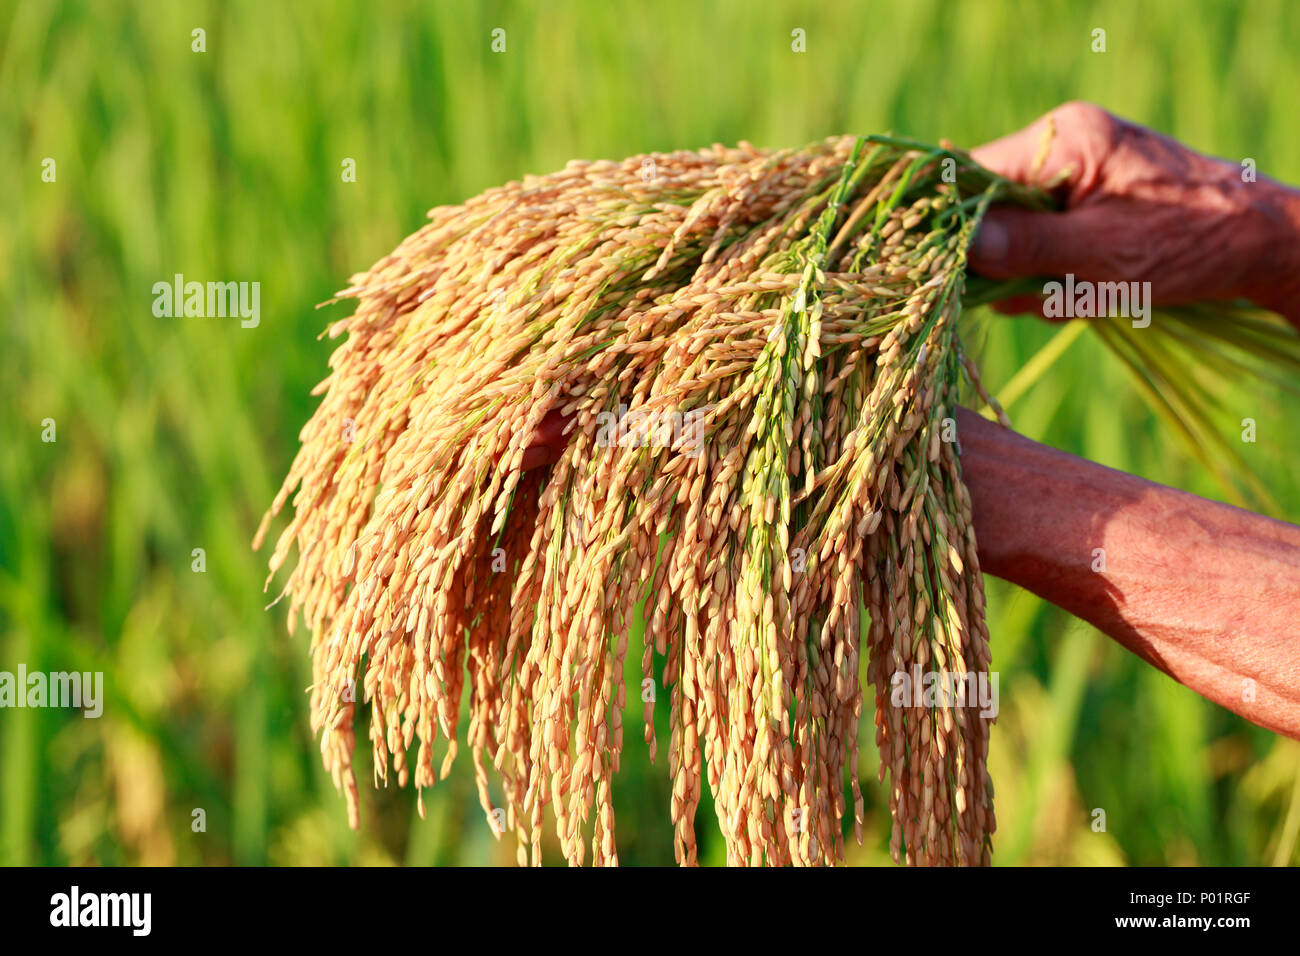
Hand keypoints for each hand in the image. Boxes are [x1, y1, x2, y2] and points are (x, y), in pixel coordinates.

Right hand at [969, 101, 1299, 326]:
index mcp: (1064, 138)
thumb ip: (1026, 247)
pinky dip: (1050, 271)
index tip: (951, 274)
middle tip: (1029, 297)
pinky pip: (1041, 235)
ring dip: (1029, 274)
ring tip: (1069, 297)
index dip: (953, 226)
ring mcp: (1076, 170)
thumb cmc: (1188, 243)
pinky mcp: (1088, 197)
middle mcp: (1065, 143)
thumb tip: (959, 245)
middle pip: (989, 205)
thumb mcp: (1101, 254)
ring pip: (1013, 228)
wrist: (1260, 242)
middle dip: (1002, 260)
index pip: (973, 175)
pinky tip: (1078, 291)